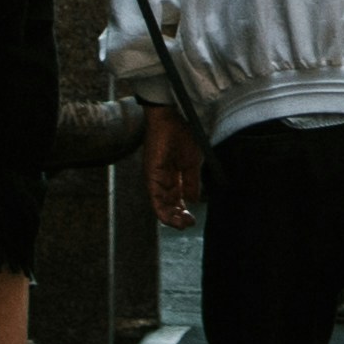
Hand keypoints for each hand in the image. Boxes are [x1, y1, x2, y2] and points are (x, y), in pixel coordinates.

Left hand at [144, 112, 203, 231]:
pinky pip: (154, 197)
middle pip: (167, 205)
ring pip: (160, 205)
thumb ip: (192, 183)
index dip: (183, 212)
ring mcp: (155, 178)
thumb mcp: (192, 163)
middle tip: (188, 224)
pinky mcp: (150, 175)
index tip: (193, 221)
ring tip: (182, 224)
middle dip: (177, 218)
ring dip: (170, 218)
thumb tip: (193, 201)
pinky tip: (171, 217)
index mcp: (173, 177)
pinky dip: (162, 209)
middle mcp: (162, 180)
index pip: (176, 200)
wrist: (171, 119)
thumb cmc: (182, 136)